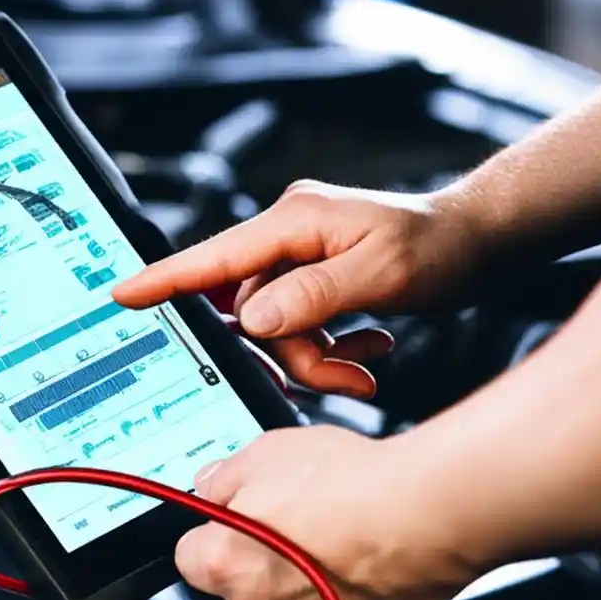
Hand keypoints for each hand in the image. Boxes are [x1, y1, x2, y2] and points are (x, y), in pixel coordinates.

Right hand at [114, 180, 491, 395]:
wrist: (479, 241)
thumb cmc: (437, 246)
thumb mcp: (379, 273)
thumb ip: (311, 296)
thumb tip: (253, 319)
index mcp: (291, 221)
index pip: (214, 257)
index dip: (165, 279)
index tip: (121, 294)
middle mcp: (287, 235)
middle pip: (252, 309)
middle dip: (292, 351)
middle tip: (345, 377)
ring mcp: (300, 257)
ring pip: (275, 325)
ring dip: (316, 356)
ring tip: (364, 367)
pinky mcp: (315, 278)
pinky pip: (298, 323)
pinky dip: (328, 346)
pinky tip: (366, 349)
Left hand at [177, 426, 481, 599]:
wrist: (428, 512)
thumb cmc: (348, 485)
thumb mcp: (263, 453)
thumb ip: (223, 475)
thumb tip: (212, 483)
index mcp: (223, 563)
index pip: (189, 554)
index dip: (210, 527)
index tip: (228, 511)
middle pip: (236, 576)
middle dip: (252, 547)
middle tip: (284, 509)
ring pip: (284, 589)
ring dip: (296, 562)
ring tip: (329, 520)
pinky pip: (330, 598)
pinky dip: (337, 576)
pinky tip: (356, 542)